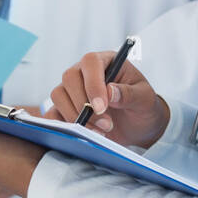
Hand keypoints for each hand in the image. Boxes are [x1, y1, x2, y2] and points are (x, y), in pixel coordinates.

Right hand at [48, 52, 169, 148]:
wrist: (138, 126)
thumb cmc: (143, 106)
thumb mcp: (145, 99)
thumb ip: (130, 94)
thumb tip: (110, 91)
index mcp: (105, 61)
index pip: (90, 62)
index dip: (93, 83)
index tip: (102, 107)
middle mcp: (84, 72)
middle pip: (69, 77)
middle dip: (85, 104)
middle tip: (107, 125)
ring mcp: (72, 90)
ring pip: (58, 95)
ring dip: (76, 117)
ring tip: (100, 133)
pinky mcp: (64, 110)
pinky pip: (52, 114)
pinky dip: (62, 125)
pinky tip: (81, 135)